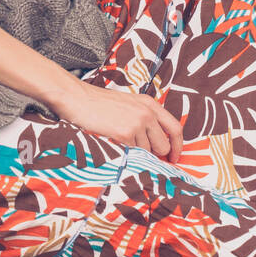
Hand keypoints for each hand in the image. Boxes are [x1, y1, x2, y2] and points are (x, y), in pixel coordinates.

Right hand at [48, 78, 182, 163]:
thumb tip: (157, 146)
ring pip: (147, 153)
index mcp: (149, 104)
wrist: (77, 98)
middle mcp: (147, 112)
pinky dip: (124, 153)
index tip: (174, 158)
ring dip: (135, 154)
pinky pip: (132, 154)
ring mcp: (137, 123)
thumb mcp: (128, 105)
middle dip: (154, 156)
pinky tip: (112, 142)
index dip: (178, 147)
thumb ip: (144, 120)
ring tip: (117, 142)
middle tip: (141, 157)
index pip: (175, 128)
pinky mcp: (125, 133)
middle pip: (164, 146)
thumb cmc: (99, 104)